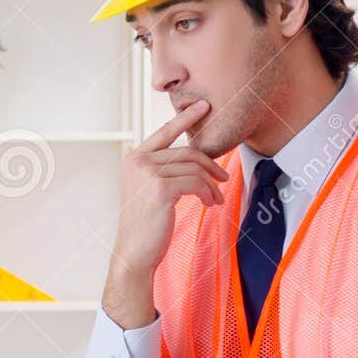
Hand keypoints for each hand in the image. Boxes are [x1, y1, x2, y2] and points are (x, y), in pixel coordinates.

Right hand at [102, 101, 226, 328]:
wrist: (135, 251)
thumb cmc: (145, 224)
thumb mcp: (150, 190)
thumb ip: (163, 170)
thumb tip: (195, 159)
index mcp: (133, 158)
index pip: (164, 132)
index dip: (185, 117)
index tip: (203, 106)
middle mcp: (138, 161)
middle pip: (187, 152)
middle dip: (210, 164)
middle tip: (224, 178)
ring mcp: (148, 173)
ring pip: (194, 168)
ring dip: (211, 185)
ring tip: (216, 199)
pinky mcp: (160, 188)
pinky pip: (196, 183)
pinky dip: (208, 193)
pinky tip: (210, 204)